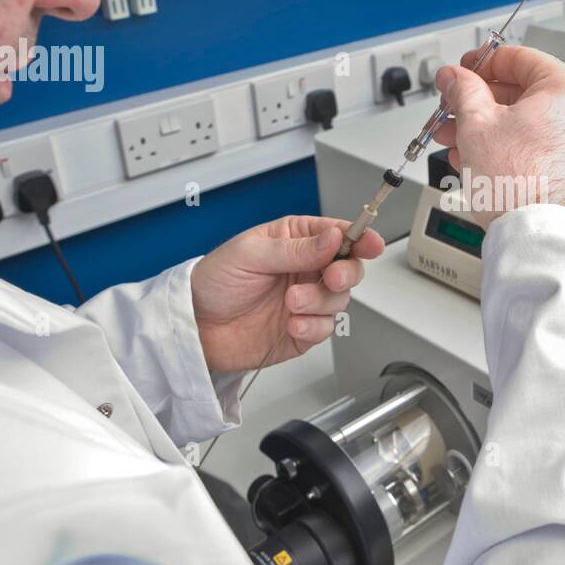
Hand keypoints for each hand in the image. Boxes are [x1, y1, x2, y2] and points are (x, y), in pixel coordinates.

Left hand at [191, 216, 383, 371]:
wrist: (195, 327)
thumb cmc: (214, 282)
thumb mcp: (250, 254)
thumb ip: (296, 249)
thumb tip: (334, 238)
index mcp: (295, 240)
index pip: (338, 235)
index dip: (359, 237)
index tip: (370, 243)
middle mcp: (305, 269)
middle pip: (349, 268)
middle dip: (346, 273)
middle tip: (331, 277)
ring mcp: (306, 300)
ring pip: (340, 300)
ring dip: (320, 302)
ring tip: (291, 303)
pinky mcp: (303, 330)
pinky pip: (325, 329)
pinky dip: (313, 327)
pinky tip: (292, 323)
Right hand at [432, 44, 564, 228]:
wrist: (541, 236)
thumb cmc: (523, 186)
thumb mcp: (477, 125)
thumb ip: (462, 91)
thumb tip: (454, 78)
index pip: (518, 57)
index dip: (480, 62)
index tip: (460, 71)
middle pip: (522, 91)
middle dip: (478, 101)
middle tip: (452, 106)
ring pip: (527, 121)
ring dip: (487, 126)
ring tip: (455, 137)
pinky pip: (537, 144)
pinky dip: (508, 146)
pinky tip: (477, 157)